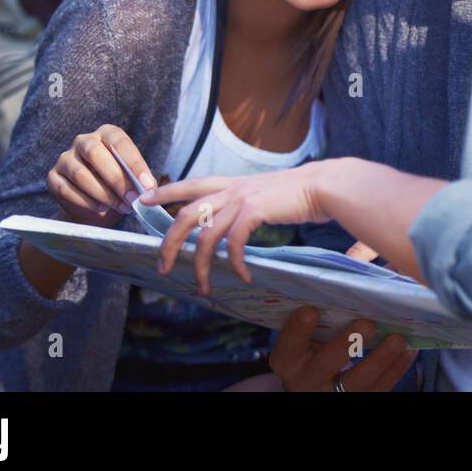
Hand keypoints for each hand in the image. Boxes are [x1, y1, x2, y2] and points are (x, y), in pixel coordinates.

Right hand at [47, 124, 156, 227]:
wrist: (94, 206)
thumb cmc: (118, 186)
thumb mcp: (132, 178)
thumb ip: (139, 179)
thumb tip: (149, 188)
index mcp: (106, 133)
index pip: (118, 142)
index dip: (134, 163)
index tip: (147, 185)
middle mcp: (83, 141)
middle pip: (96, 154)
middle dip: (117, 179)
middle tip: (133, 199)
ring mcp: (65, 158)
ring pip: (81, 174)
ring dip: (103, 194)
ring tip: (120, 207)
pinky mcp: (53, 177)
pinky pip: (66, 189)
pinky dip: (86, 202)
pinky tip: (101, 208)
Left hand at [142, 163, 333, 292]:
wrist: (327, 184)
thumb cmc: (306, 192)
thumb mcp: (271, 195)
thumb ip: (255, 207)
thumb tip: (251, 222)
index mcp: (235, 183)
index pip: (192, 184)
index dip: (166, 191)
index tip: (144, 199)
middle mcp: (233, 188)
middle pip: (186, 214)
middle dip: (169, 241)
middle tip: (162, 265)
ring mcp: (242, 198)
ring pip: (205, 236)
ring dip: (199, 266)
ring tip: (203, 287)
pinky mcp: (254, 210)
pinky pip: (233, 244)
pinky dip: (235, 264)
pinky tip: (245, 276)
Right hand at [269, 307, 417, 391]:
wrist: (319, 384)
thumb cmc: (315, 341)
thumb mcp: (309, 329)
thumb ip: (324, 301)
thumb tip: (354, 260)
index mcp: (289, 359)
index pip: (288, 346)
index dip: (297, 330)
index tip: (310, 309)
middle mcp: (306, 380)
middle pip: (324, 364)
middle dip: (346, 344)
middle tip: (367, 323)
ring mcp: (332, 394)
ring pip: (356, 383)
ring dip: (379, 359)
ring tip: (397, 338)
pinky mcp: (357, 401)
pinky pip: (378, 390)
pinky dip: (395, 370)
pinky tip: (408, 351)